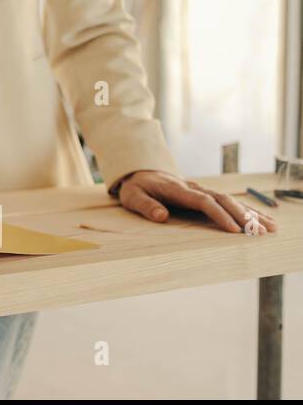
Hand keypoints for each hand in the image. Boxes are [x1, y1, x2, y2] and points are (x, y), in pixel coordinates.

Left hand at [113, 170, 278, 232]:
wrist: (139, 173)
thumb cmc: (136, 187)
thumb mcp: (133, 196)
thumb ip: (146, 206)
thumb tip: (161, 216)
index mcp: (177, 189)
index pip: (203, 201)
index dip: (219, 215)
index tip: (233, 229)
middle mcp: (193, 188)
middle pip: (223, 200)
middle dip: (243, 215)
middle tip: (260, 231)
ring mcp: (201, 190)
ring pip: (230, 200)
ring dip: (250, 213)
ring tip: (270, 228)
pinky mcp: (205, 194)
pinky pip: (228, 201)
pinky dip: (246, 210)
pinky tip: (262, 220)